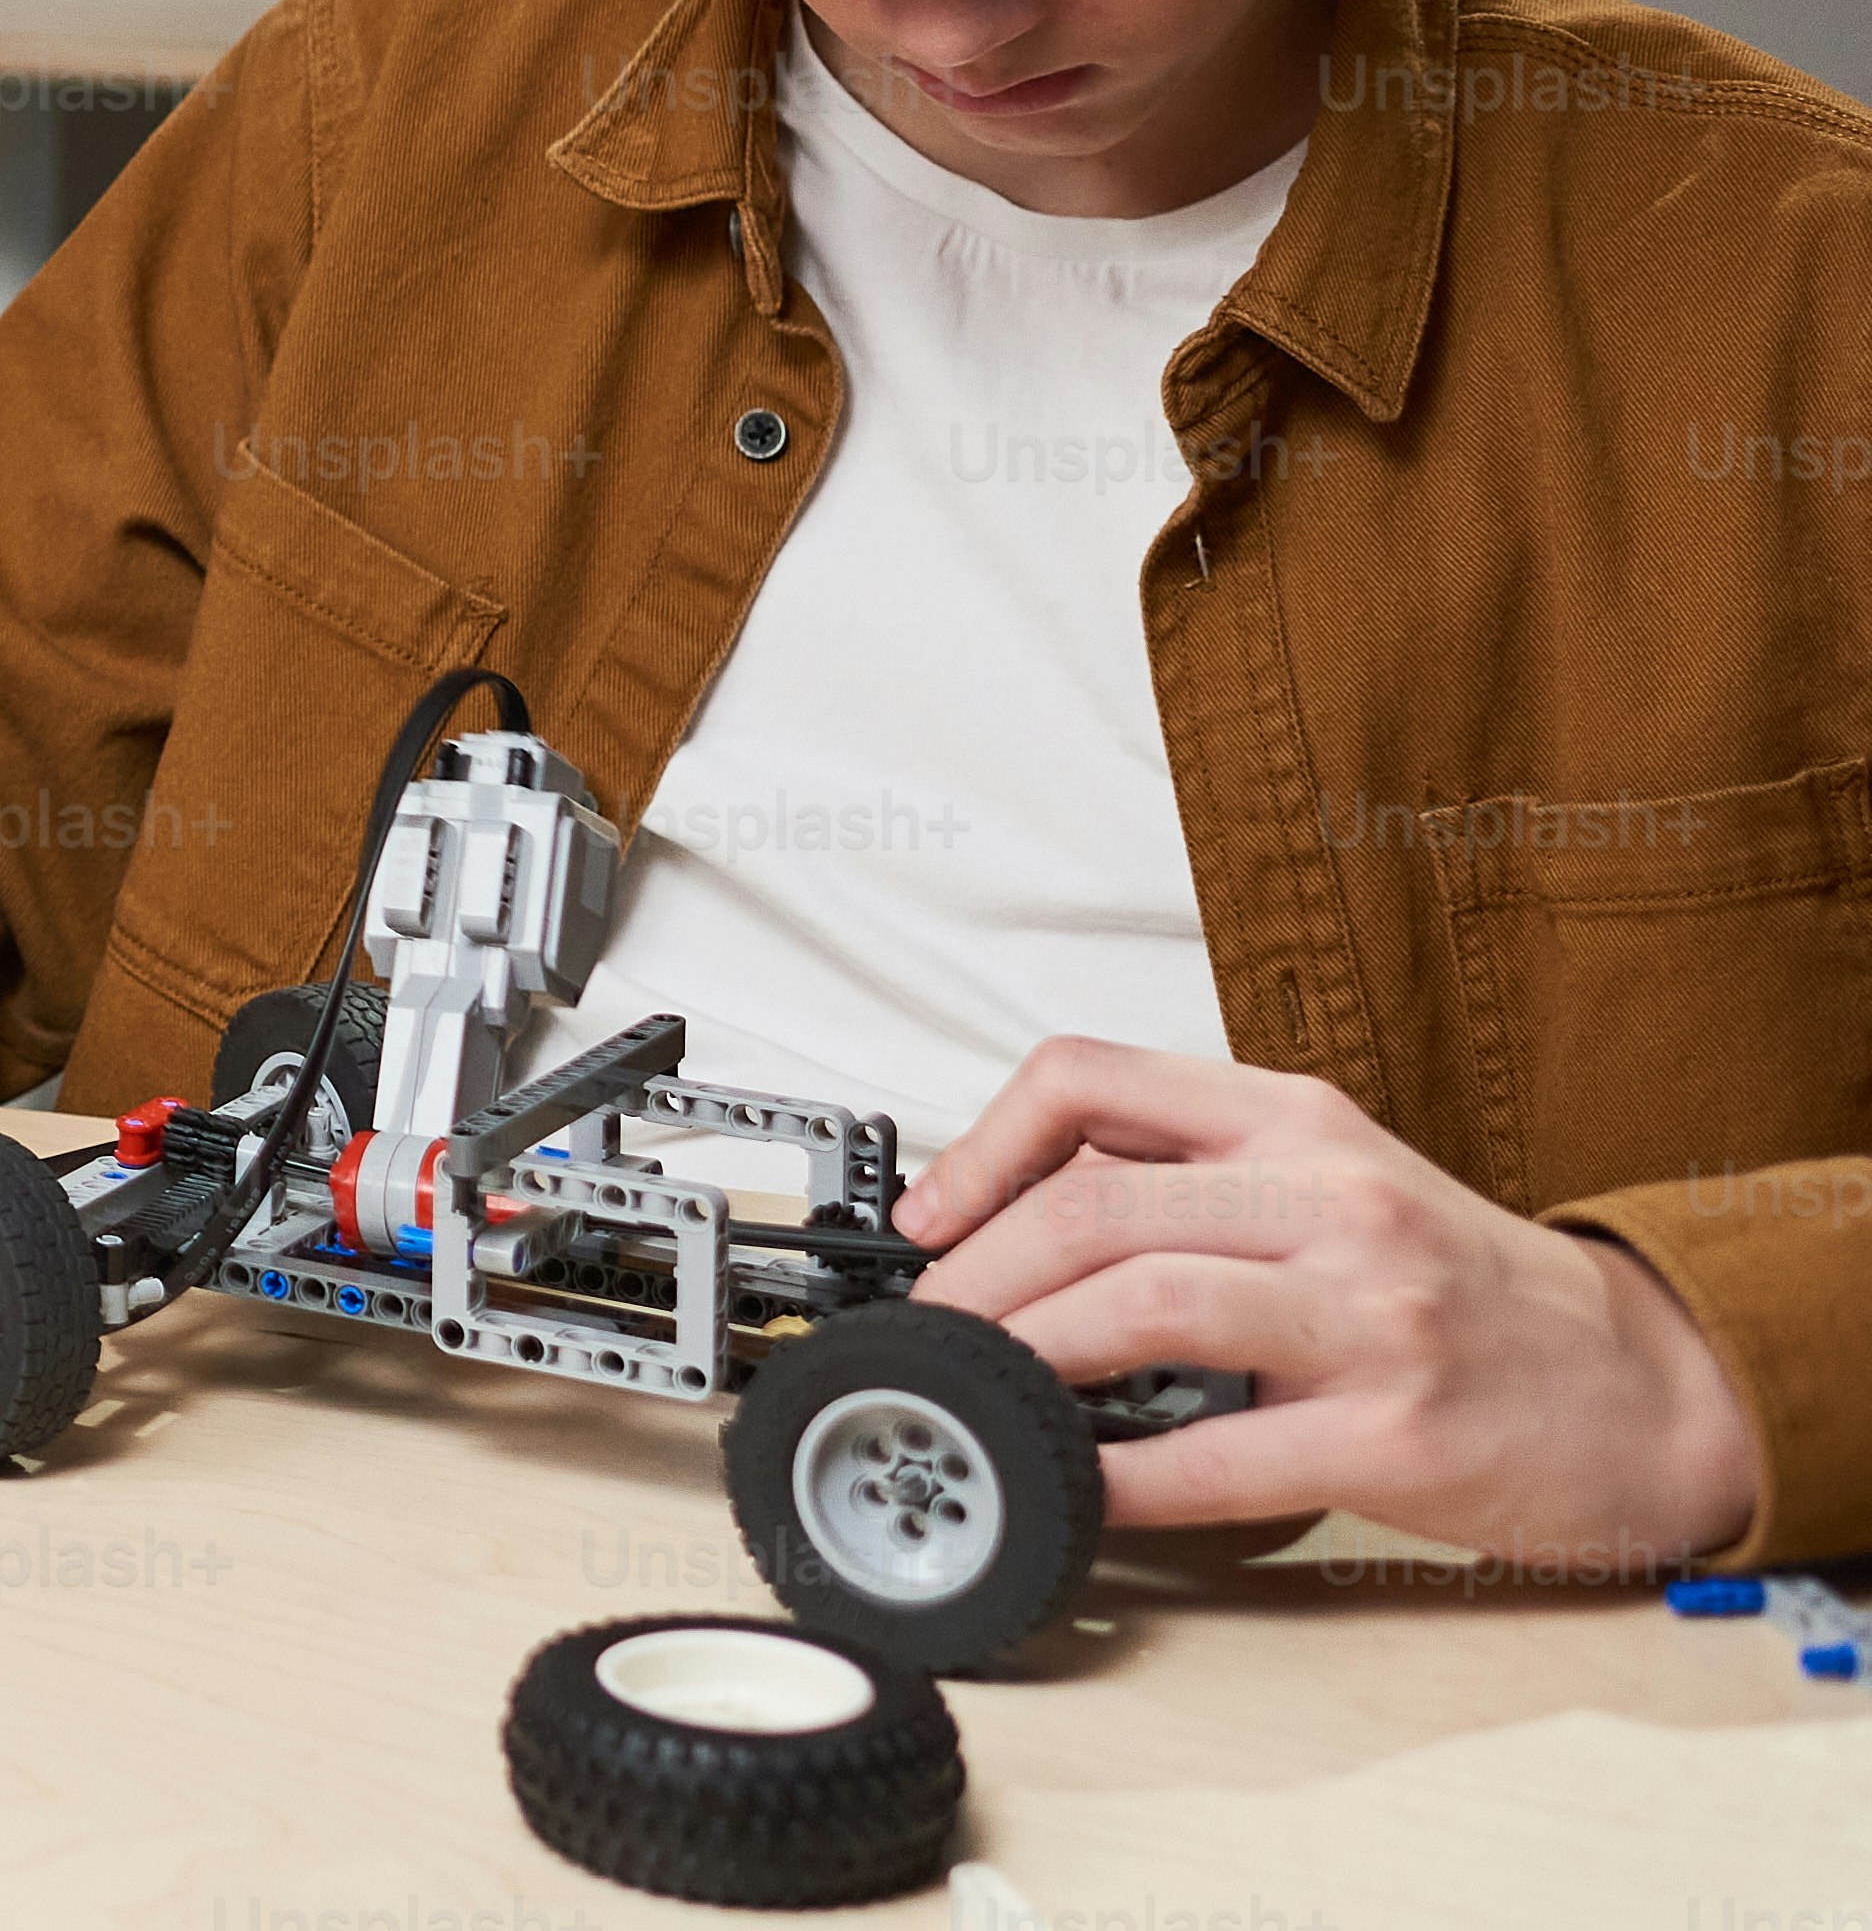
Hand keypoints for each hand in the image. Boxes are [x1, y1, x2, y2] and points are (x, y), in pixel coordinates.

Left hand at [898, 1040, 1764, 1567]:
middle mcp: (1332, 1201)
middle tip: (931, 1334)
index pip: (1090, 1080)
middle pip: (1090, 1208)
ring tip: (978, 1398)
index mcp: (1298, 1125)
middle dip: (974, 1278)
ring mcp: (1370, 1316)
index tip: (926, 1221)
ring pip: (1142, 1308)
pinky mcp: (1397, 1433)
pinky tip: (1075, 1489)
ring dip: (1028, 1359)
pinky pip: (1221, 1455)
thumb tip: (1019, 1216)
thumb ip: (1198, 1179)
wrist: (1643, 1385)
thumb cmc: (1469, 1288)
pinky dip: (1122, 1476)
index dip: (977, 1147)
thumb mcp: (1337, 1181)